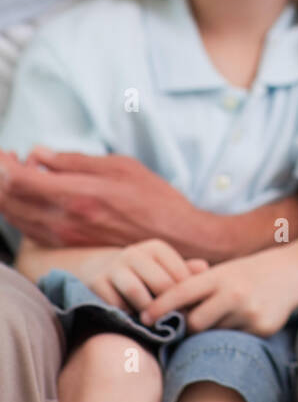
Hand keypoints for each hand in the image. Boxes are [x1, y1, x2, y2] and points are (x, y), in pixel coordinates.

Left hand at [0, 148, 208, 254]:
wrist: (175, 239)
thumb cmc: (154, 198)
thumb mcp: (120, 167)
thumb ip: (75, 161)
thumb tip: (38, 154)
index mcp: (79, 195)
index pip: (20, 181)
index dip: (5, 165)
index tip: (6, 152)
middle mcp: (66, 221)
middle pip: (11, 201)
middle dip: (1, 178)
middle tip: (6, 160)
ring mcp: (66, 239)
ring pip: (16, 218)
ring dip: (7, 196)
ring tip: (14, 175)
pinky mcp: (69, 249)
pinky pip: (30, 231)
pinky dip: (20, 212)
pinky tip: (29, 198)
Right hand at [80, 238, 207, 314]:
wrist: (102, 271)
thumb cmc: (144, 276)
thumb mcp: (165, 270)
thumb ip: (186, 272)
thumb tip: (206, 269)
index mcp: (156, 248)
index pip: (179, 273)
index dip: (186, 296)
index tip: (189, 313)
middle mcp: (134, 253)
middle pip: (161, 283)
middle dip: (168, 306)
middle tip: (174, 324)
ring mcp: (114, 266)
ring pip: (137, 292)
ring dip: (146, 311)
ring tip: (154, 324)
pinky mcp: (97, 282)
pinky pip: (115, 303)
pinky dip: (125, 315)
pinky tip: (132, 320)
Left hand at [140, 248, 297, 337]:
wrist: (290, 273)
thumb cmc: (246, 273)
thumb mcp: (222, 272)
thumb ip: (195, 286)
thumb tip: (158, 306)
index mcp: (220, 276)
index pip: (182, 292)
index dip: (160, 306)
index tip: (143, 318)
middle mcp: (234, 293)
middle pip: (195, 323)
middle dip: (190, 326)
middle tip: (188, 324)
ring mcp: (249, 312)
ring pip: (214, 334)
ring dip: (212, 331)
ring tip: (221, 320)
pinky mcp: (262, 328)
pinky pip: (235, 340)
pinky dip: (232, 335)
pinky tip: (242, 322)